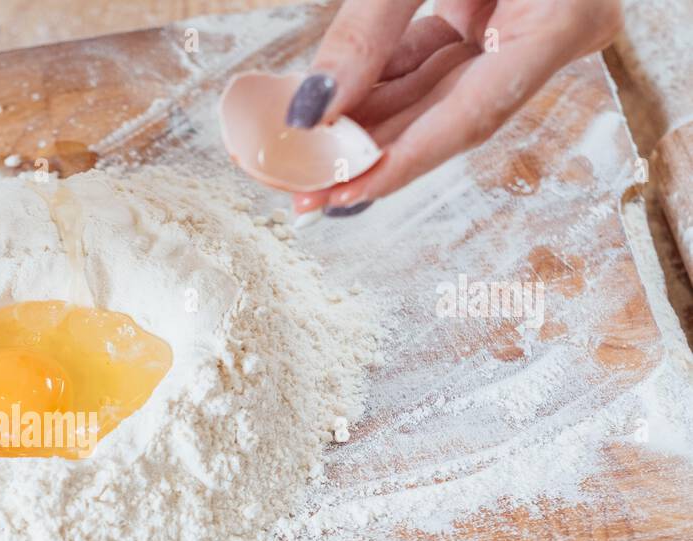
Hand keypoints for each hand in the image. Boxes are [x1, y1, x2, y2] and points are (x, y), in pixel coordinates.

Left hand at [283, 0, 623, 216]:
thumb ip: (368, 29)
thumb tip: (312, 109)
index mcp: (566, 18)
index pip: (473, 116)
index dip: (402, 163)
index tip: (341, 195)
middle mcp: (545, 36)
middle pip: (444, 117)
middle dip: (368, 155)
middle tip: (301, 192)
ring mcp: (514, 31)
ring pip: (427, 97)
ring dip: (361, 128)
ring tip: (300, 159)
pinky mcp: (483, 20)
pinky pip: (422, 67)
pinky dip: (370, 88)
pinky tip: (323, 113)